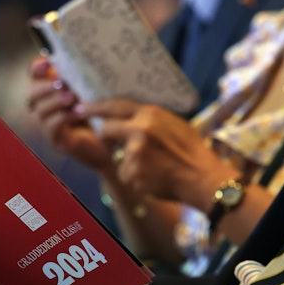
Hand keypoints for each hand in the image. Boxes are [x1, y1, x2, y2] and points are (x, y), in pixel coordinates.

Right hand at [26, 56, 114, 170]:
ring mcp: (50, 125)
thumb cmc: (106, 114)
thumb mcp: (96, 91)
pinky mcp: (57, 140)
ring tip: (72, 97)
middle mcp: (48, 107)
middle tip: (62, 84)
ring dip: (56, 101)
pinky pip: (51, 127)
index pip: (36, 76)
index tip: (46, 62)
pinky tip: (77, 113)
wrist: (116, 144)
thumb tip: (80, 56)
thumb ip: (84, 78)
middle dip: (45, 86)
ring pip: (41, 110)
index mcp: (54, 91)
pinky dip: (63, 118)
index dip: (37, 68)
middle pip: (33, 93)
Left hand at [76, 99, 236, 208]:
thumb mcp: (174, 123)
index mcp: (150, 114)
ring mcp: (134, 153)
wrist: (202, 178)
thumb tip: (129, 117)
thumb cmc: (192, 151)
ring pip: (118, 156)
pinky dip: (135, 178)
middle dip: (108, 136)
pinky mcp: (133, 174)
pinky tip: (153, 178)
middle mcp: (139, 130)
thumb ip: (150, 119)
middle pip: (107, 130)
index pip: (114, 106)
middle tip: (117, 143)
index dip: (95, 107)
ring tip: (154, 167)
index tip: (81, 108)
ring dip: (130, 163)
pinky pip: (126, 174)